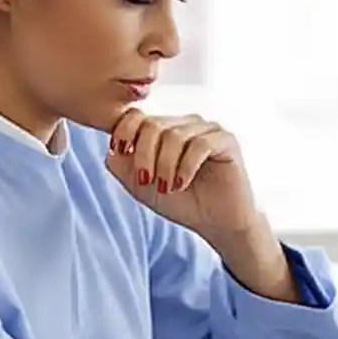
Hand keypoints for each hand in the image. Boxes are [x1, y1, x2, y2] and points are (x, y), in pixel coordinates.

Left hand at [106, 109, 258, 242]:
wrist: (217, 224)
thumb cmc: (183, 204)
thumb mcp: (142, 188)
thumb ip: (123, 167)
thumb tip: (111, 148)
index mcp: (165, 130)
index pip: (138, 115)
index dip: (124, 130)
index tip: (120, 151)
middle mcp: (186, 124)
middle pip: (153, 124)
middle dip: (144, 154)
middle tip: (146, 180)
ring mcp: (207, 130)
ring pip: (175, 135)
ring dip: (165, 165)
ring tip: (167, 187)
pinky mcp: (226, 141)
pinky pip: (200, 145)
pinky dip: (185, 167)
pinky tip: (182, 184)